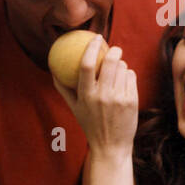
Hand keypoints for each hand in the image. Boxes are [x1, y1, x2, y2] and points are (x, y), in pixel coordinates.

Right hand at [52, 40, 137, 155]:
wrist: (111, 146)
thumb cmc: (90, 125)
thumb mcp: (74, 108)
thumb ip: (63, 88)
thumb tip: (53, 69)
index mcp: (85, 96)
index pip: (87, 65)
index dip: (91, 48)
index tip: (95, 38)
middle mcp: (102, 96)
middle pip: (110, 62)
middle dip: (114, 50)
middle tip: (113, 48)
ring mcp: (118, 98)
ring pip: (123, 68)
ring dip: (121, 65)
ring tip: (117, 69)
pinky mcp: (132, 101)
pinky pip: (131, 77)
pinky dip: (128, 75)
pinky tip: (124, 80)